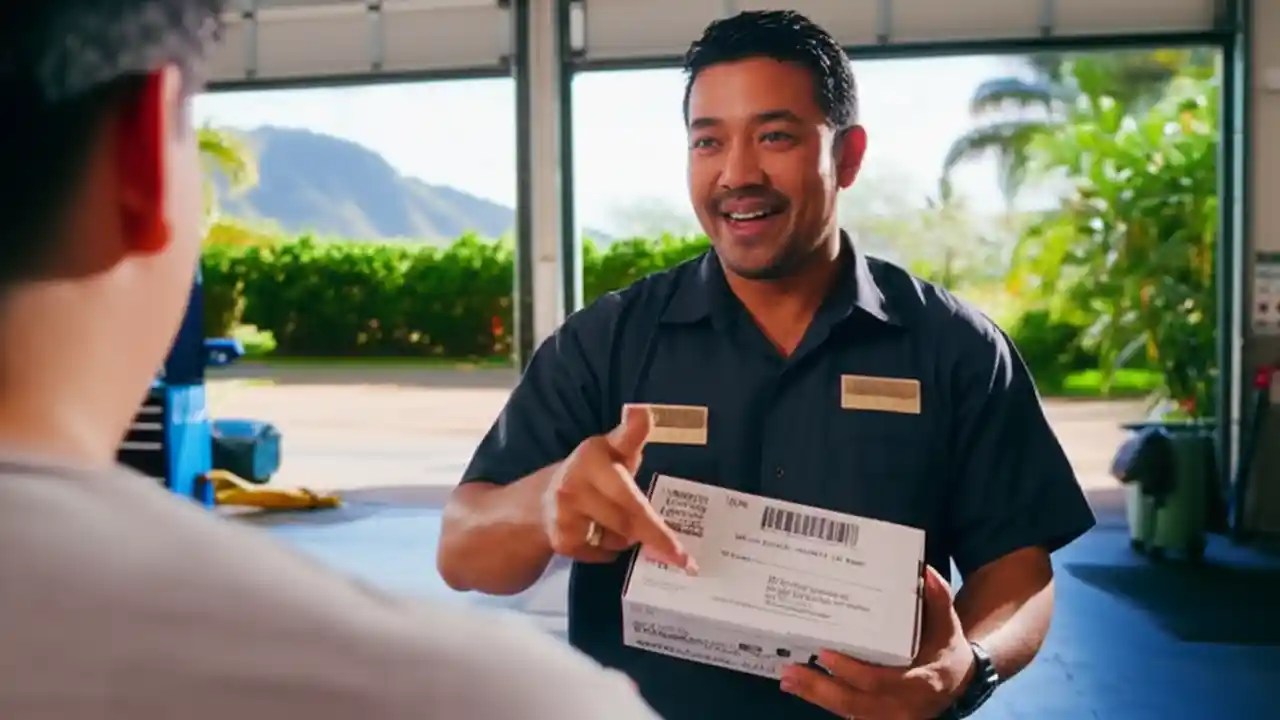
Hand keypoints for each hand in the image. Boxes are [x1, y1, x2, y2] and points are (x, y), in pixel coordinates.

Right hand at [542, 405, 694, 569]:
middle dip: (658, 536)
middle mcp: (575, 481)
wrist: (540, 502)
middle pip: (630, 514)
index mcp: (592, 455)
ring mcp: (566, 512)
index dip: (637, 451)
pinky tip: (597, 535)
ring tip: (615, 522)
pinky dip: (609, 550)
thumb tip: (643, 410)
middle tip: (684, 558)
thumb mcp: (610, 450)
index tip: (647, 426)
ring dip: (628, 537)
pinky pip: (604, 553)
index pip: (622, 456)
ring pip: (620, 538)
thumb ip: (631, 435)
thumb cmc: (591, 474)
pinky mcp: (563, 540)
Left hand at [780, 565, 975, 718]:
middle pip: (856, 703)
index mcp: (921, 682)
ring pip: (849, 712)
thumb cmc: (946, 650)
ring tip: (788, 679)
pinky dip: (824, 701)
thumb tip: (926, 573)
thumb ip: (938, 600)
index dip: (852, 671)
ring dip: (816, 697)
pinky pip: (849, 713)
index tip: (825, 654)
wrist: (959, 684)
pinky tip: (801, 687)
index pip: (881, 681)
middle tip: (790, 672)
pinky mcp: (878, 719)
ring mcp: (890, 717)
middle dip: (821, 689)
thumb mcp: (947, 625)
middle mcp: (903, 706)